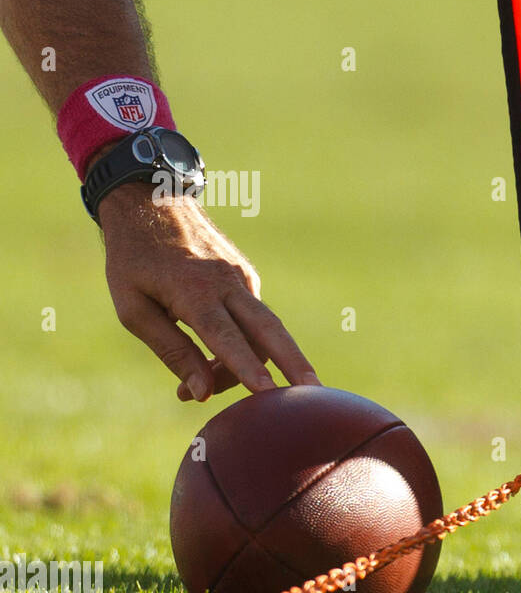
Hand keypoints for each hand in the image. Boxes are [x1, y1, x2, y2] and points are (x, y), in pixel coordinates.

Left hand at [98, 182, 319, 401]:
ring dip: (253, 364)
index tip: (265, 390)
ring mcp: (242, 277)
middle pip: (269, 330)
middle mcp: (226, 283)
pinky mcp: (247, 276)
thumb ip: (171, 350)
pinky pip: (254, 319)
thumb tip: (201, 392)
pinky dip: (244, 343)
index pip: (224, 336)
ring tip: (214, 384)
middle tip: (316, 392)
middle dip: (294, 364)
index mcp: (192, 290)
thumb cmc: (133, 259)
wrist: (152, 200)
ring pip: (263, 331)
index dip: (244, 366)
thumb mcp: (133, 308)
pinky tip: (219, 355)